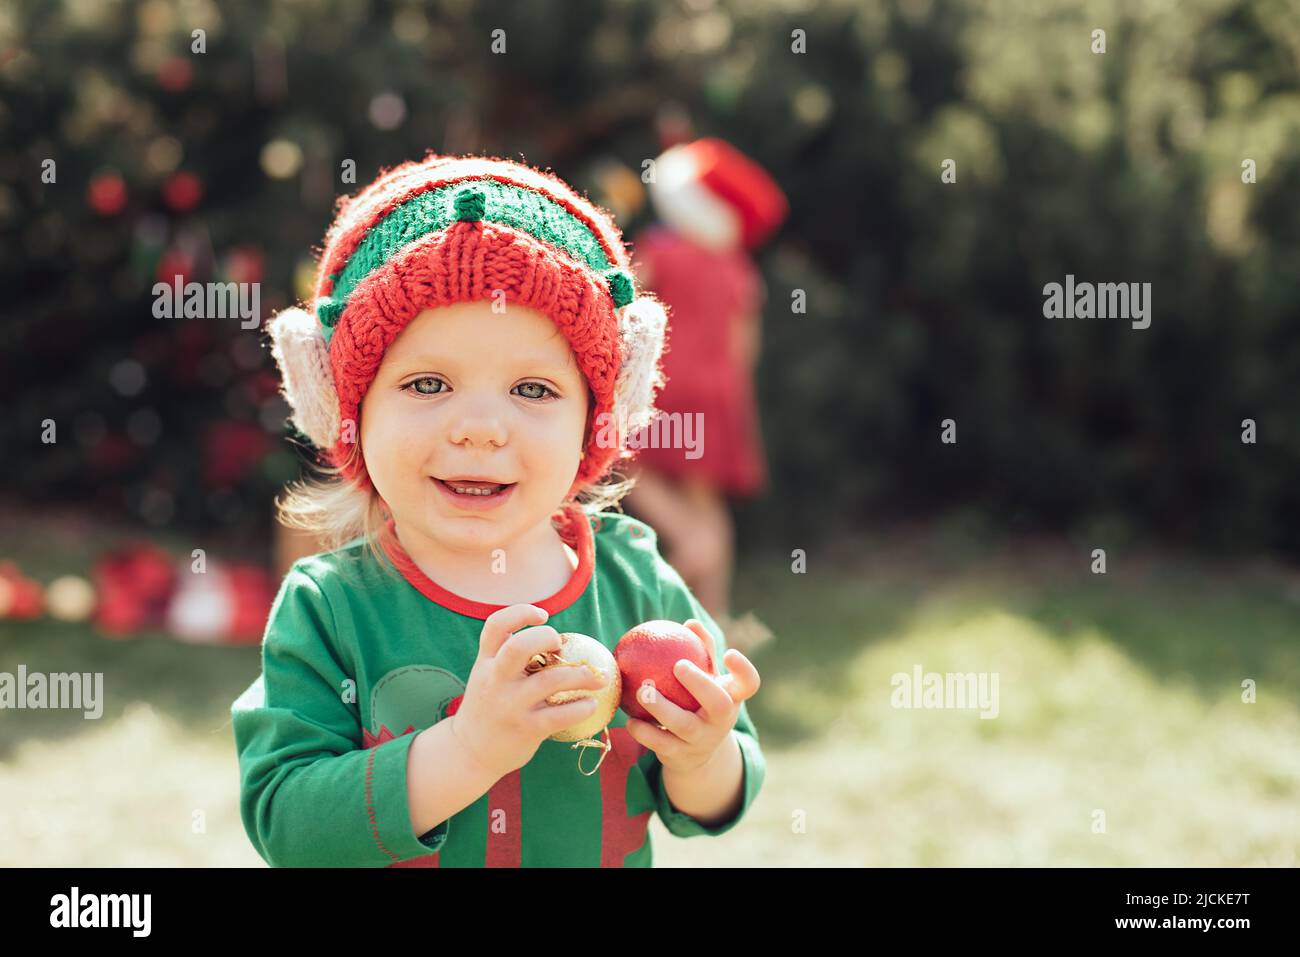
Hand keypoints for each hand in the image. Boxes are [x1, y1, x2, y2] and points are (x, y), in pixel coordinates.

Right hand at [450, 604, 607, 777]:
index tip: (543, 616)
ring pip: (550, 681)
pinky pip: (560, 715)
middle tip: (561, 645)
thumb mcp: (488, 678)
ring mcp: (510, 705)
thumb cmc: (488, 708)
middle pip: (519, 647)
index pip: (495, 626)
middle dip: (546, 638)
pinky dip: (581, 708)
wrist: (469, 753)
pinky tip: (591, 705)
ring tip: (598, 678)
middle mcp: (495, 680)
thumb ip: (509, 659)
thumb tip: (556, 642)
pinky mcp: (526, 729)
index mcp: (485, 663)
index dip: (520, 613)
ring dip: (581, 675)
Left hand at [624, 619, 760, 773]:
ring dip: (662, 708)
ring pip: (685, 726)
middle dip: (699, 684)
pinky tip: (630, 719)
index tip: (729, 653)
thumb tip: (690, 622)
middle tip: (677, 664)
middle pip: (719, 704)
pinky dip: (644, 731)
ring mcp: (704, 741)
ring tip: (642, 691)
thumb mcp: (707, 679)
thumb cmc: (701, 702)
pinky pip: (660, 744)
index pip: (749, 683)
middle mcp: (722, 721)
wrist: (698, 755)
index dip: (743, 669)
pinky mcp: (683, 757)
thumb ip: (702, 651)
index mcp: (732, 699)